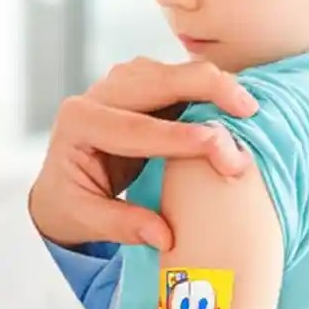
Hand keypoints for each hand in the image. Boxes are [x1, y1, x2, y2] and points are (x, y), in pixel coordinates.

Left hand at [30, 58, 257, 250]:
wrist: (58, 186)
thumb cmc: (70, 203)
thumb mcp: (83, 218)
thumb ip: (120, 226)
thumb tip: (163, 236)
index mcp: (79, 122)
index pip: (135, 128)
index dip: (179, 136)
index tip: (218, 144)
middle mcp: (97, 95)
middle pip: (157, 80)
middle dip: (207, 90)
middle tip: (249, 110)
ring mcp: (119, 85)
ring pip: (172, 72)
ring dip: (213, 85)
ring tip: (248, 107)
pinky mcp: (140, 86)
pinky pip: (178, 79)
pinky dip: (208, 88)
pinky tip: (234, 102)